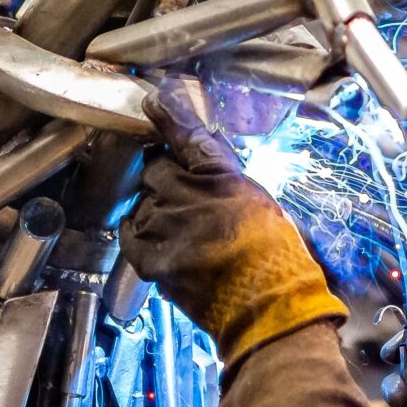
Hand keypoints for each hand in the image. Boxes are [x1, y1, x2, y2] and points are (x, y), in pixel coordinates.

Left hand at [120, 78, 345, 370]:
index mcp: (220, 175)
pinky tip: (162, 245)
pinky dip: (141, 236)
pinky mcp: (149, 257)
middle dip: (165, 181)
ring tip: (184, 237)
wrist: (268, 306)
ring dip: (155, 212)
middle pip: (155, 171)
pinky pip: (130, 235)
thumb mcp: (261, 204)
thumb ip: (227, 186)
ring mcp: (163, 225)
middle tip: (185, 204)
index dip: (168, 115)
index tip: (152, 100)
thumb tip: (207, 181)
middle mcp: (186, 193)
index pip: (186, 135)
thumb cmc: (276, 259)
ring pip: (142, 203)